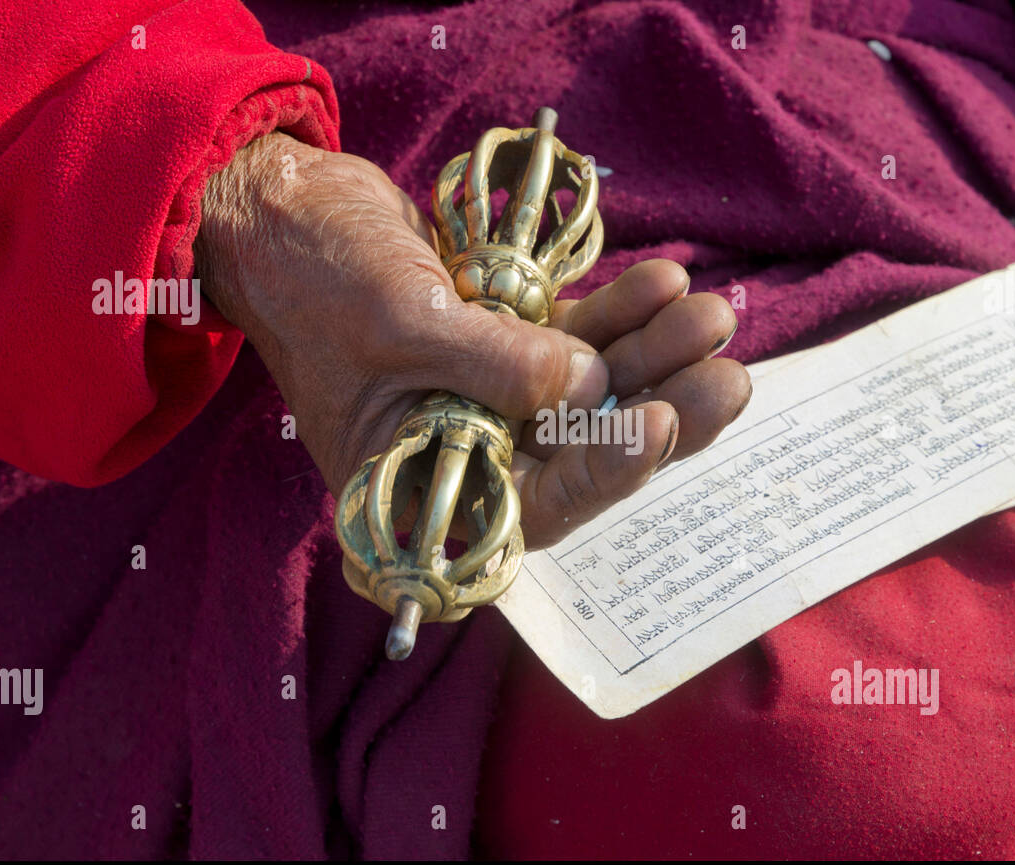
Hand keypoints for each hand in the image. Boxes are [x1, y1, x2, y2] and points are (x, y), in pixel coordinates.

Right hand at [194, 133, 750, 549]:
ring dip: (654, 354)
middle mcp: (466, 451)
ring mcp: (493, 396)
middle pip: (582, 452)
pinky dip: (621, 313)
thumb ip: (495, 365)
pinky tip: (665, 280)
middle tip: (727, 378)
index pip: (529, 504)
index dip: (600, 473)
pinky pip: (579, 340)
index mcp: (421, 482)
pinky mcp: (509, 346)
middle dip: (659, 413)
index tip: (656, 424)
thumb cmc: (314, 278)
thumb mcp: (399, 324)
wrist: (287, 210)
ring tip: (714, 312)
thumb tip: (589, 390)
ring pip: (593, 393)